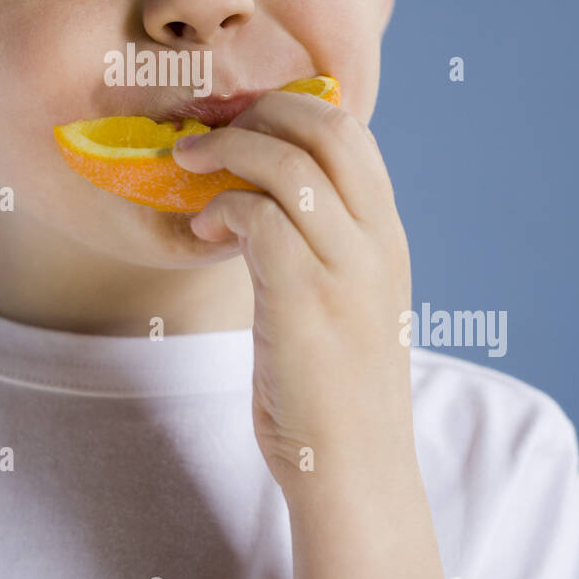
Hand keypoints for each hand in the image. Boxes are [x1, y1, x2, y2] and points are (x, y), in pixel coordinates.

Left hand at [172, 90, 414, 494]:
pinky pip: (259, 218)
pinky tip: (203, 231)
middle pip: (328, 129)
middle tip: (211, 133)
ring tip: (190, 167)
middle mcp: (377, 242)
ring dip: (228, 152)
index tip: (242, 121)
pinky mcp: (306, 299)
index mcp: (388, 236)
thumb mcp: (346, 299)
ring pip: (289, 166)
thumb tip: (263, 195)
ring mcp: (347, 269)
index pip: (352, 133)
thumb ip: (322, 244)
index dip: (290, 108)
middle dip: (260, 113)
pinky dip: (221, 209)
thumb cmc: (335, 389)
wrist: (354, 469)